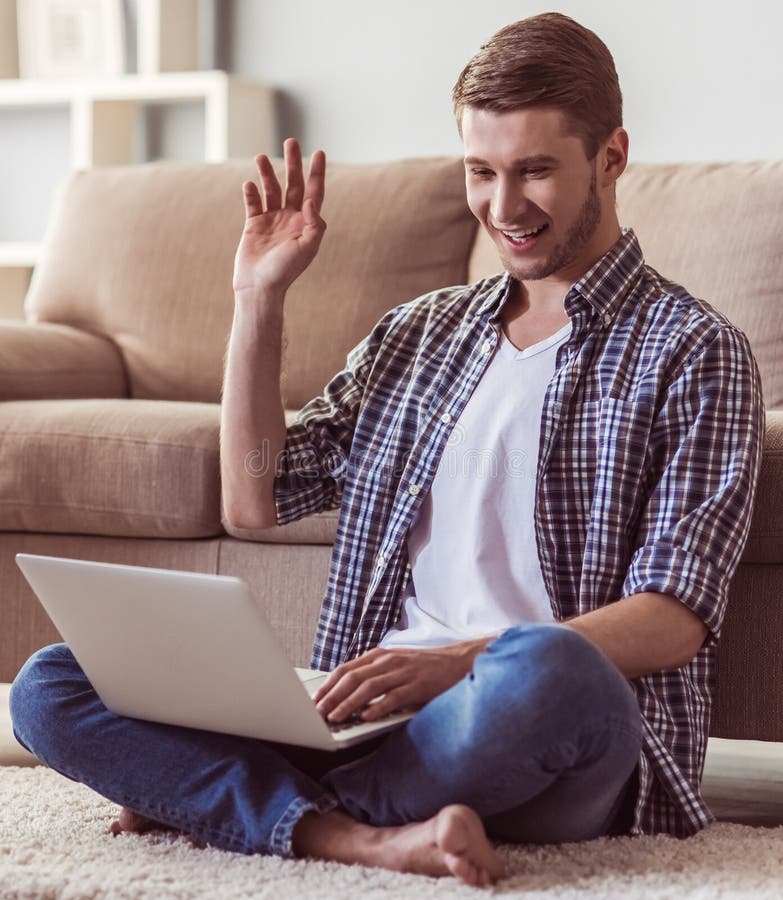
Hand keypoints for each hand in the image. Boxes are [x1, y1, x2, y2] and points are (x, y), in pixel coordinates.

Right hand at [232, 138, 325, 298]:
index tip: (318, 152)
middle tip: (291, 141)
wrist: (259, 287)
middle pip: (293, 185)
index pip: (313, 193)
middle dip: (293, 163)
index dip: (317, 173)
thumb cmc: (285, 271)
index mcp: (306, 224)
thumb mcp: (306, 248)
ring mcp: (272, 221)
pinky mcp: (254, 225)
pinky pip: (253, 203)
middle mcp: (290, 219)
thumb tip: (311, 202)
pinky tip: (249, 184)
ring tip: (260, 156)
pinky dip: (251, 192)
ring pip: (271, 189)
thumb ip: (314, 224)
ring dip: (267, 173)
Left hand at [313, 640, 490, 723]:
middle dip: (332, 696)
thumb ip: (374, 675)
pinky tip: (367, 717)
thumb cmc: (425, 667)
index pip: (345, 669)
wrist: (459, 661)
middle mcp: (389, 661)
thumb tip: (347, 695)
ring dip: (348, 703)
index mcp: (380, 656)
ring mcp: (403, 672)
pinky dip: (378, 707)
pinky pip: (394, 696)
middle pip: (352, 677)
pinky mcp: (419, 684)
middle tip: (318, 713)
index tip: (314, 702)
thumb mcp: (395, 665)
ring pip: (368, 686)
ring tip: (335, 718)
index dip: (327, 686)